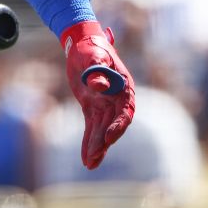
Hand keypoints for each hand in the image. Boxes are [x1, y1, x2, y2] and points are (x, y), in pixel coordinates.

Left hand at [60, 21, 135, 168]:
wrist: (81, 44)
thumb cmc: (91, 47)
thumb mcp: (93, 55)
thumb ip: (97, 69)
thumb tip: (97, 85)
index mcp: (123, 87)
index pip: (125, 111)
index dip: (119, 125)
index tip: (110, 137)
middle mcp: (117, 99)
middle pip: (113, 125)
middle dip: (105, 141)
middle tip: (95, 155)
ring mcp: (105, 105)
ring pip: (102, 130)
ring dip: (97, 147)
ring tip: (89, 163)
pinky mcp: (92, 109)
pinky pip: (92, 128)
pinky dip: (89, 142)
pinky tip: (86, 158)